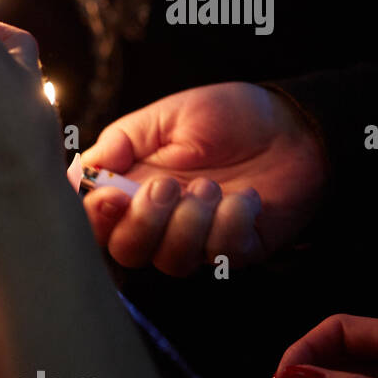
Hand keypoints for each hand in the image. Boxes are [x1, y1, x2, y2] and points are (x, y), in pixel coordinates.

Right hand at [80, 82, 326, 275]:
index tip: (110, 196)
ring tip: (213, 187)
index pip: (96, 220)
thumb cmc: (229, 116)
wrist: (296, 125)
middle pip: (126, 251)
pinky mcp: (236, 249)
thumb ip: (121, 140)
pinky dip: (232, 225)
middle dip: (143, 223)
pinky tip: (248, 197)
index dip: (95, 218)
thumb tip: (80, 169)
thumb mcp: (168, 116)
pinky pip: (220, 256)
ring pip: (169, 261)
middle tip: (167, 186)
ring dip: (189, 224)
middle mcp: (160, 219)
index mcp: (132, 187)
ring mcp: (197, 238)